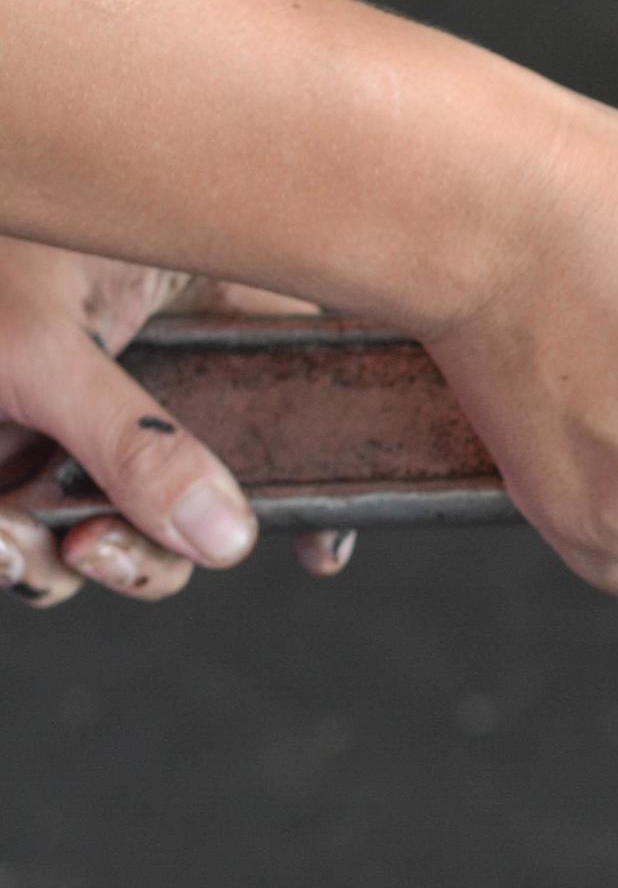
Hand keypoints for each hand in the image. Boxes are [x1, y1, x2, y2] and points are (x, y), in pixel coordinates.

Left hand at [0, 243, 354, 605]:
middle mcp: (139, 383)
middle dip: (144, 555)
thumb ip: (140, 444)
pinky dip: (11, 555)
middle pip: (189, 507)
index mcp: (195, 322)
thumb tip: (225, 539)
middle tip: (99, 545)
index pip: (289, 406)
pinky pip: (24, 542)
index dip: (313, 483)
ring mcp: (63, 430)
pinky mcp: (6, 463)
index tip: (317, 544)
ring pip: (101, 537)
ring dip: (58, 565)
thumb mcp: (50, 348)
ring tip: (11, 539)